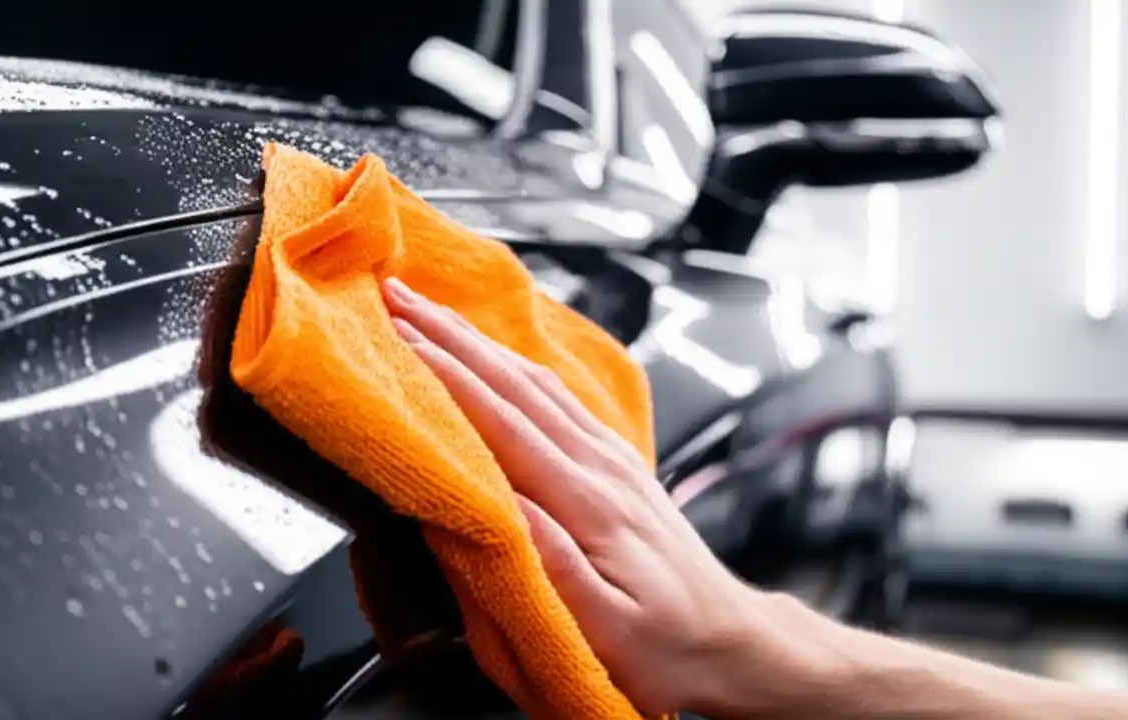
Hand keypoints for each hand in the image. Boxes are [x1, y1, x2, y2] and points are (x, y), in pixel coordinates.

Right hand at [381, 277, 841, 716]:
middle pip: (515, 383)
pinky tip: (495, 354)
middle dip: (451, 335)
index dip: (448, 375)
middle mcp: (601, 466)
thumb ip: (553, 566)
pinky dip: (514, 365)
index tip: (399, 337)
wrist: (730, 642)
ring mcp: (612, 459)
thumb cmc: (665, 649)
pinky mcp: (616, 464)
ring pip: (536, 381)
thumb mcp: (607, 631)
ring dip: (478, 341)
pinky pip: (558, 397)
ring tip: (430, 310)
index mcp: (589, 504)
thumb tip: (500, 506)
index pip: (504, 421)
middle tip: (397, 295)